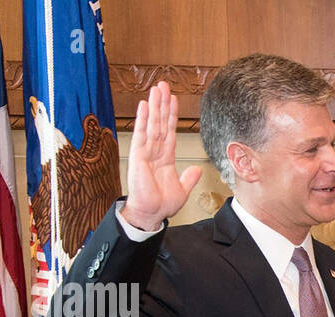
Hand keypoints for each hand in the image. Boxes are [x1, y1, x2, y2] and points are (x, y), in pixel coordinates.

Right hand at [123, 82, 201, 230]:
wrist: (151, 214)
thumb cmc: (162, 204)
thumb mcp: (182, 189)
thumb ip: (189, 177)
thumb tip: (197, 168)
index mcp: (166, 157)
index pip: (170, 131)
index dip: (172, 115)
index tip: (174, 99)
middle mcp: (155, 151)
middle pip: (160, 122)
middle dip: (163, 104)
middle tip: (164, 84)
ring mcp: (146, 152)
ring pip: (152, 124)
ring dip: (154, 106)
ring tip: (156, 88)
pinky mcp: (138, 156)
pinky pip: (141, 135)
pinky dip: (143, 120)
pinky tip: (144, 105)